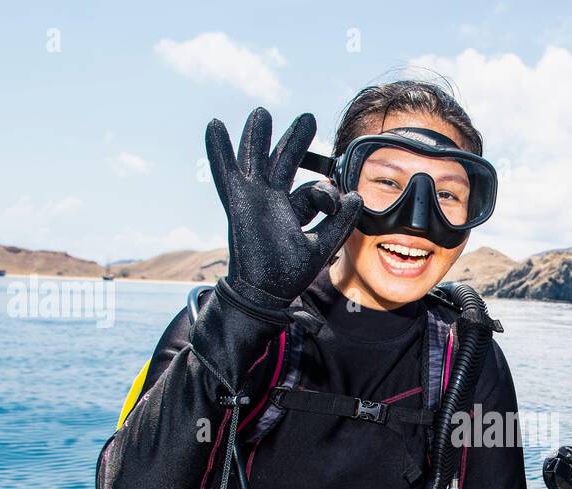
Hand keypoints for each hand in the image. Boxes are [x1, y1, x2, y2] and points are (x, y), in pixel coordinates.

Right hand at [205, 108, 360, 301]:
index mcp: (292, 209)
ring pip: (255, 159)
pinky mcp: (237, 201)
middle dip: (295, 140)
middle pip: (283, 162)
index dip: (327, 194)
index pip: (313, 189)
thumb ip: (340, 223)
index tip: (337, 202)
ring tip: (262, 113)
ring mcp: (253, 198)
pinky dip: (220, 149)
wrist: (264, 292)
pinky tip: (214, 125)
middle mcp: (272, 199)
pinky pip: (226, 171)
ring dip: (258, 136)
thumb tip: (357, 197)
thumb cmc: (289, 273)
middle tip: (308, 119)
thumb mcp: (322, 245)